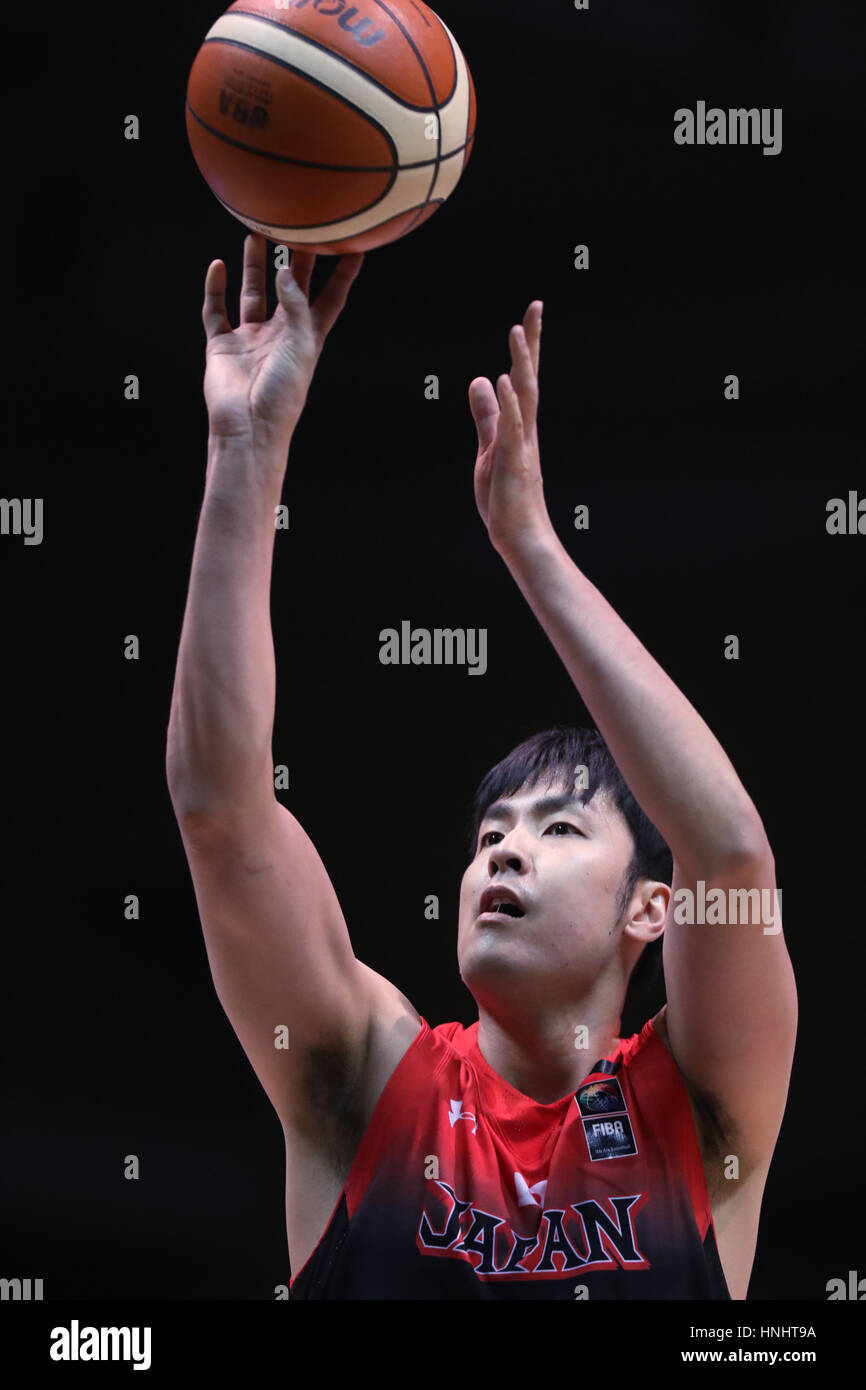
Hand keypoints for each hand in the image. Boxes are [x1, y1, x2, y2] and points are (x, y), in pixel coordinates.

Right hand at [202, 234, 363, 448]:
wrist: (248, 426)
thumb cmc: (282, 394)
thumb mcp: (300, 346)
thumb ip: (295, 306)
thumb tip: (285, 271)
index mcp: (307, 338)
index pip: (330, 299)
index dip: (343, 275)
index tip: (354, 246)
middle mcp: (280, 334)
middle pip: (289, 288)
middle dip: (293, 259)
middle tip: (295, 225)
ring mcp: (250, 338)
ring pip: (252, 293)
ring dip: (254, 266)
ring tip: (255, 234)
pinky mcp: (222, 344)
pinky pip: (215, 310)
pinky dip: (214, 288)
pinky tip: (217, 266)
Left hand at [468, 301, 553, 557]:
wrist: (519, 536)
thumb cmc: (506, 497)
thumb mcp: (489, 448)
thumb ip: (487, 415)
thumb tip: (481, 379)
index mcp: (520, 426)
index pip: (523, 379)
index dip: (526, 347)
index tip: (529, 314)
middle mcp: (526, 429)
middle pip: (529, 378)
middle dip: (531, 343)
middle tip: (536, 306)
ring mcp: (522, 445)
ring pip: (524, 397)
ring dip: (520, 364)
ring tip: (516, 331)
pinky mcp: (513, 462)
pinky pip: (512, 427)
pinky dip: (509, 402)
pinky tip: (503, 379)